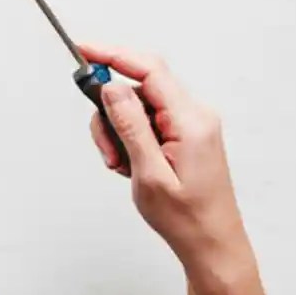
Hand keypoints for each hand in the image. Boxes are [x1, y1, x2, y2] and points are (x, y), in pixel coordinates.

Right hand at [80, 44, 265, 294]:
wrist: (211, 244)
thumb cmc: (187, 218)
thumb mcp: (149, 173)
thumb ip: (130, 125)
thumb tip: (112, 87)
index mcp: (191, 121)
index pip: (149, 70)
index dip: (113, 55)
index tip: (83, 50)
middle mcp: (195, 116)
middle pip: (138, 88)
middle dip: (110, 112)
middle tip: (104, 144)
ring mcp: (191, 124)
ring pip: (137, 106)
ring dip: (118, 130)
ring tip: (119, 164)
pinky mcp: (184, 134)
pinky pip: (146, 120)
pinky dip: (129, 137)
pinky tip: (130, 164)